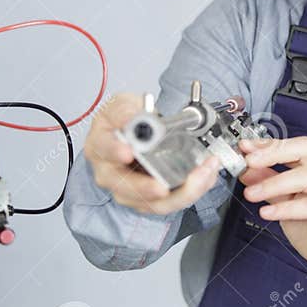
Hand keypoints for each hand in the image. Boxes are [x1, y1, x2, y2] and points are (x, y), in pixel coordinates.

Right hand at [83, 92, 221, 214]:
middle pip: (124, 187)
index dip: (114, 151)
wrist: (135, 131)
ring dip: (180, 192)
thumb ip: (126, 110)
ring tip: (202, 174)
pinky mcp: (147, 198)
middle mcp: (110, 171)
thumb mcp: (122, 104)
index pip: (103, 149)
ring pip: (150, 202)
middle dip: (145, 188)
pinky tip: (205, 176)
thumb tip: (134, 117)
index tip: (127, 152)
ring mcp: (128, 189)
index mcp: (100, 144)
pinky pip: (169, 202)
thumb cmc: (124, 121)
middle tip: (162, 187)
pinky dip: (191, 191)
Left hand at [238, 136, 306, 283]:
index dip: (272, 144)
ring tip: (252, 194)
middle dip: (274, 153)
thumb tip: (248, 170)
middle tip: (249, 161)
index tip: (246, 147)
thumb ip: (272, 185)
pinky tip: (268, 213)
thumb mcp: (288, 204)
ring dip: (274, 183)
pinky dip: (287, 208)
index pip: (299, 145)